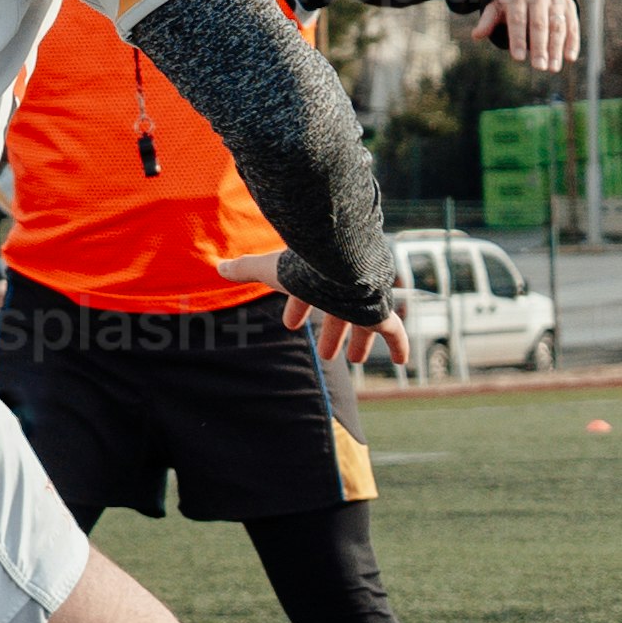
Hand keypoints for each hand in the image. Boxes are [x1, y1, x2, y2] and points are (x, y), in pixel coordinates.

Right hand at [224, 243, 403, 370]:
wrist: (342, 260)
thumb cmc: (305, 265)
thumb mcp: (270, 270)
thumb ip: (246, 269)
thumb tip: (219, 267)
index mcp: (318, 277)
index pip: (307, 293)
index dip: (298, 308)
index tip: (292, 324)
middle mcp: (344, 288)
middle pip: (339, 311)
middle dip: (333, 331)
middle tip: (327, 352)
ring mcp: (365, 300)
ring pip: (364, 323)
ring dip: (358, 341)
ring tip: (354, 359)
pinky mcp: (381, 312)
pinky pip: (394, 331)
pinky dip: (399, 346)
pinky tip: (402, 362)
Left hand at [475, 0, 586, 79]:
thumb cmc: (512, 2)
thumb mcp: (497, 7)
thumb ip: (488, 21)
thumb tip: (476, 35)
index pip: (518, 19)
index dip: (518, 39)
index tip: (518, 58)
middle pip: (539, 24)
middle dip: (539, 47)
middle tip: (539, 68)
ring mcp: (556, 0)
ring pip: (557, 26)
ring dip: (556, 48)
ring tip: (553, 68)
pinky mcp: (570, 6)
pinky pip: (572, 25)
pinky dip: (572, 42)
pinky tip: (570, 58)